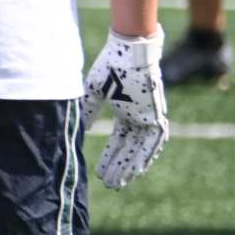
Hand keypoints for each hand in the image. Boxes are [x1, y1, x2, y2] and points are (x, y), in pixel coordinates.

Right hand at [82, 29, 167, 189]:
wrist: (129, 49)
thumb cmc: (110, 65)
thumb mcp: (93, 92)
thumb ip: (87, 112)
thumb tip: (79, 130)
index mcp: (126, 110)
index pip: (119, 140)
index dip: (110, 157)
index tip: (100, 173)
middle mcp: (139, 116)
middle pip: (130, 148)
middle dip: (119, 167)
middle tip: (112, 185)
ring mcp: (149, 115)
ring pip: (142, 147)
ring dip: (132, 165)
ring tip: (122, 182)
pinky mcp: (155, 113)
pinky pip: (154, 140)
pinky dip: (147, 154)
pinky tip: (139, 169)